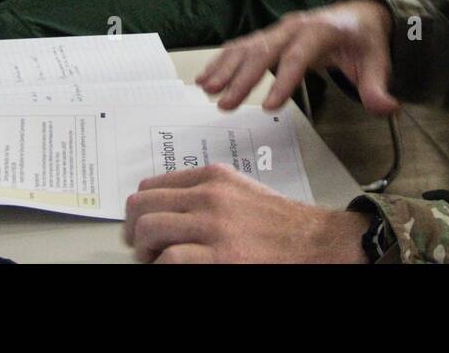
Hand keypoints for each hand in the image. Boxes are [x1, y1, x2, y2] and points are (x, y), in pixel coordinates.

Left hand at [124, 164, 370, 263]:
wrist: (314, 242)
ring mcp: (212, 227)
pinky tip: (173, 269)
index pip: (153, 185)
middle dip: (135, 230)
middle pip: (142, 206)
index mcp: (214, 178)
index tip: (142, 223)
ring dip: (145, 251)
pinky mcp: (218, 258)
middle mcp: (209, 197)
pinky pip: (168, 260)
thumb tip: (171, 209)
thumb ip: (208, 193)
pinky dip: (163, 268)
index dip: (142, 209)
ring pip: (148, 230)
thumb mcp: (241, 192)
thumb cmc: (281, 223)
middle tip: (143, 246)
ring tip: (156, 260)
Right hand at [197, 0, 396, 113]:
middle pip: (265, 50)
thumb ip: (378, 87)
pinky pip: (242, 46)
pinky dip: (222, 60)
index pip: (300, 56)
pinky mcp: (270, 36)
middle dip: (244, 78)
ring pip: (247, 46)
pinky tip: (205, 78)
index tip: (270, 107)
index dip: (284, 80)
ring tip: (207, 90)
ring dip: (225, 68)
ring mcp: (279, 29)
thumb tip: (388, 109)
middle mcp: (295, 26)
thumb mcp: (377, 61)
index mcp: (321, 31)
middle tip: (226, 105)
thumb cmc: (364, 40)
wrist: (357, 15)